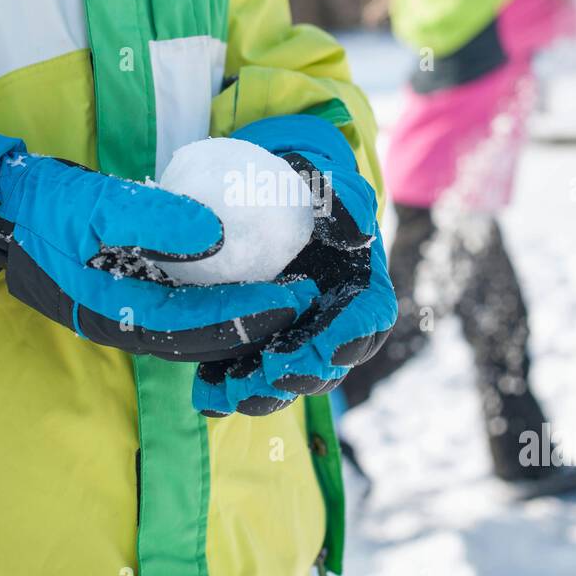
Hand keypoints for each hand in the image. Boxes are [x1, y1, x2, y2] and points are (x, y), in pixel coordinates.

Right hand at [0, 115, 315, 360]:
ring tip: (290, 302)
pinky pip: (183, 318)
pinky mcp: (128, 302)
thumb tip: (217, 234)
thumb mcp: (96, 201)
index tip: (295, 296)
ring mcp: (125, 318)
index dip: (248, 313)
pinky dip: (218, 311)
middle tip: (307, 302)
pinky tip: (249, 291)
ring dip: (242, 324)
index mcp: (115, 311)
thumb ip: (154, 217)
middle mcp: (124, 325)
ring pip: (195, 336)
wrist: (2, 209)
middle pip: (203, 342)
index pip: (196, 324)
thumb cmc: (47, 204)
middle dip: (256, 326)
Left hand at [192, 115, 397, 416]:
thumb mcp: (327, 182)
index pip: (369, 321)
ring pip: (285, 381)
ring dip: (262, 391)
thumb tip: (354, 231)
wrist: (264, 195)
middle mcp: (329, 325)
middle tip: (276, 370)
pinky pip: (241, 377)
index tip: (332, 344)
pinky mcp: (250, 347)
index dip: (353, 337)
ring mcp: (290, 341)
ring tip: (235, 389)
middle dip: (303, 373)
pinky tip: (206, 394)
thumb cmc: (303, 186)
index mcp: (360, 290)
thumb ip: (343, 200)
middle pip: (327, 365)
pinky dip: (224, 389)